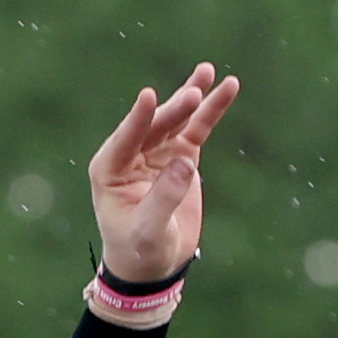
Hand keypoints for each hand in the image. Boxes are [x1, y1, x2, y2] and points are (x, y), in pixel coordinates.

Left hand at [89, 63, 239, 283]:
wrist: (154, 264)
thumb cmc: (140, 251)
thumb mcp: (149, 232)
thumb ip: (163, 198)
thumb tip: (185, 164)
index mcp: (110, 171)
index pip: (124, 141)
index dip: (137, 120)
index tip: (149, 96)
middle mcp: (131, 155)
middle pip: (154, 126)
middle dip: (173, 110)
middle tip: (193, 97)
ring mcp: (157, 151)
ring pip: (175, 120)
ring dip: (191, 97)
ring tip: (207, 72)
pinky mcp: (180, 155)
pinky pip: (197, 128)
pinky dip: (211, 109)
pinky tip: (227, 86)